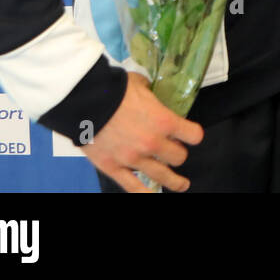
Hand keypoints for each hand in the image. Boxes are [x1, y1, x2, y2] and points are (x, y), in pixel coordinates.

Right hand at [80, 72, 203, 192]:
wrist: (86, 101)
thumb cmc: (114, 89)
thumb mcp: (140, 84)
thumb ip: (150, 93)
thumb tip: (149, 93)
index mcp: (164, 121)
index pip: (193, 135)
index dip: (192, 135)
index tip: (190, 136)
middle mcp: (153, 143)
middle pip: (178, 157)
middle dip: (178, 153)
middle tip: (173, 151)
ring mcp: (134, 158)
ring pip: (162, 176)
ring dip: (175, 181)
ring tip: (182, 185)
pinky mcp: (114, 168)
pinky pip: (133, 187)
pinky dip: (144, 193)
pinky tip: (152, 195)